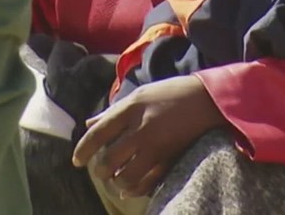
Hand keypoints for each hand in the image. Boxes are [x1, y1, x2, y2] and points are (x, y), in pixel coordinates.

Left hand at [72, 76, 223, 197]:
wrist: (208, 99)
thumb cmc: (170, 93)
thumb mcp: (139, 95)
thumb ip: (113, 112)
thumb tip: (89, 123)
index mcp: (131, 108)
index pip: (99, 132)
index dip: (84, 150)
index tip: (76, 162)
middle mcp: (142, 128)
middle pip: (110, 159)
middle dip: (101, 170)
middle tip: (101, 170)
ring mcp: (157, 146)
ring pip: (127, 176)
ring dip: (117, 182)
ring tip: (116, 179)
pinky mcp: (171, 159)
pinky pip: (148, 183)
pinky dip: (135, 190)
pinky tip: (128, 190)